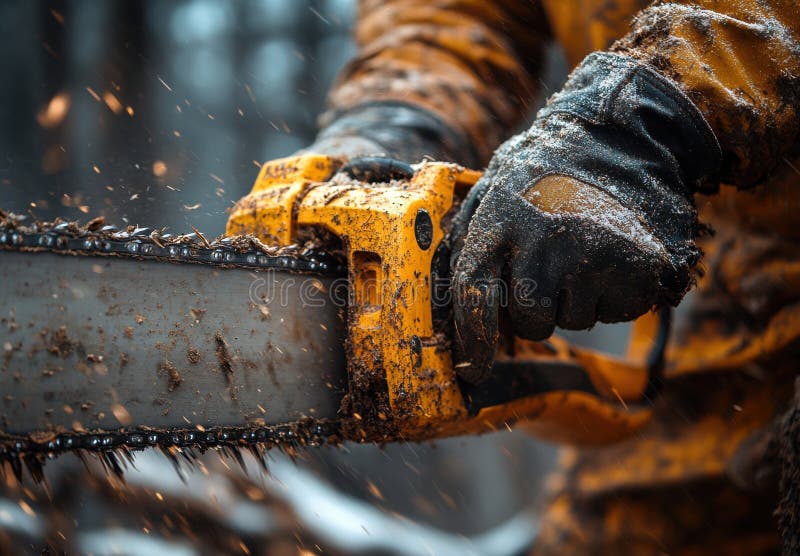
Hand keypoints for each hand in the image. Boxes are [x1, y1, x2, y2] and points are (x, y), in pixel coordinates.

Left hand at [449, 53, 720, 383]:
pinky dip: (605, 296)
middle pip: (526, 319)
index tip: (471, 370)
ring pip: (567, 320)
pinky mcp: (632, 268)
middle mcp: (541, 238)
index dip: (471, 339)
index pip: (473, 291)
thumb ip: (468, 237)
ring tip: (577, 254)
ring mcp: (590, 254)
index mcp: (500, 219)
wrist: (623, 141)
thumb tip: (441, 295)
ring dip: (570, 301)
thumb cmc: (546, 173)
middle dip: (531, 315)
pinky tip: (604, 258)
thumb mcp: (495, 190)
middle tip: (546, 275)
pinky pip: (606, 311)